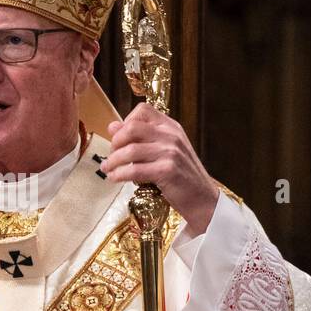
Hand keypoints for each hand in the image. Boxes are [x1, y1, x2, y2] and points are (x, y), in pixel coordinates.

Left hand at [102, 103, 220, 232]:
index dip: (125, 121)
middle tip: (111, 154)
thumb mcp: (164, 151)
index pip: (143, 110)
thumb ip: (141, 138)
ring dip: (113, 161)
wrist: (202, 199)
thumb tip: (112, 126)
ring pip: (130, 150)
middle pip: (132, 128)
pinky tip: (115, 178)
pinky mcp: (167, 171)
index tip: (119, 137)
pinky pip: (135, 170)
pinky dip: (119, 174)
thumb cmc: (181, 176)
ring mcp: (171, 152)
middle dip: (115, 142)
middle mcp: (171, 136)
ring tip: (108, 169)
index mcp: (171, 127)